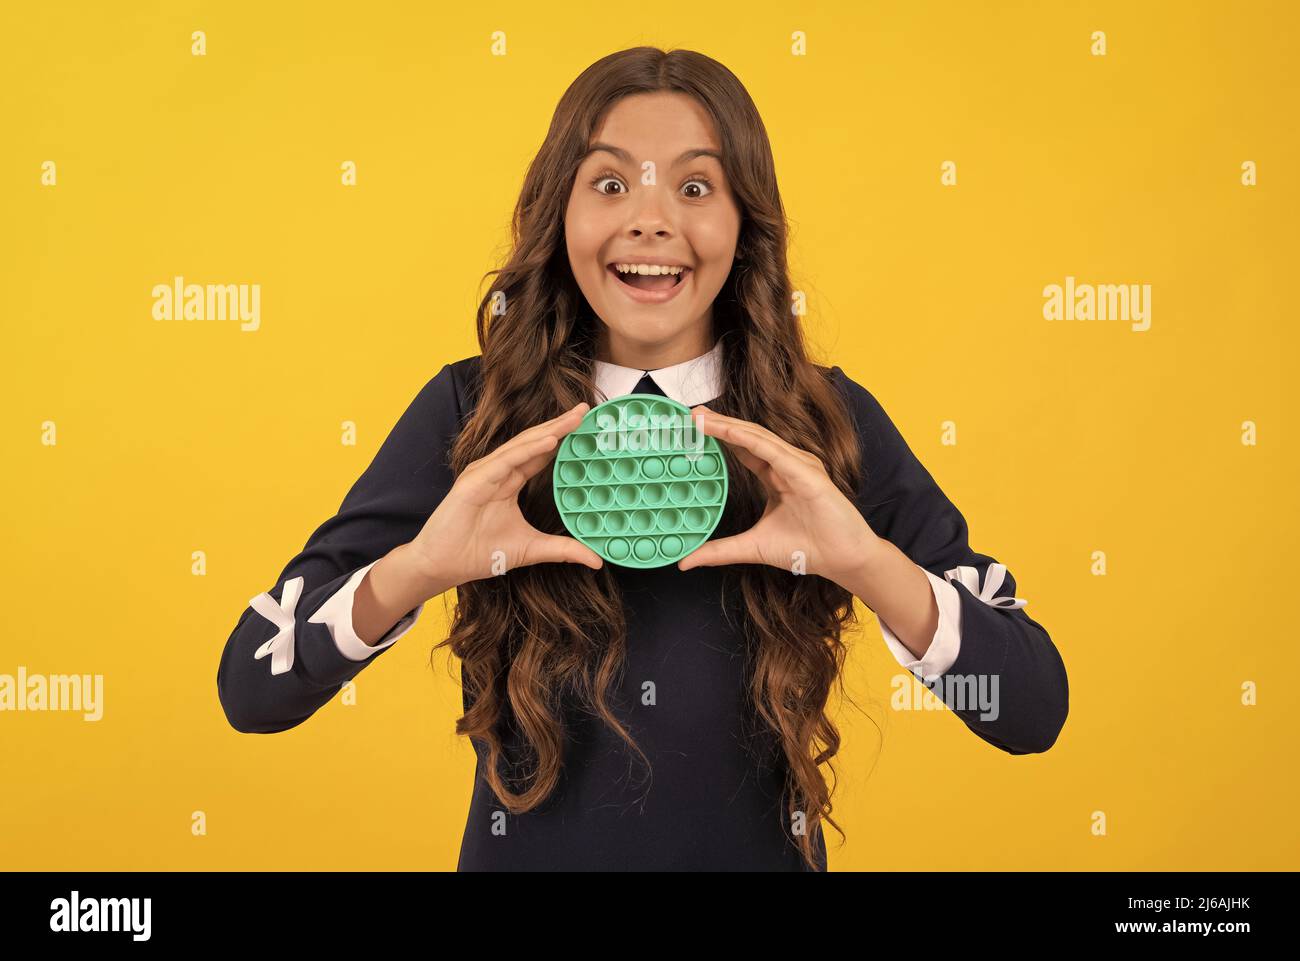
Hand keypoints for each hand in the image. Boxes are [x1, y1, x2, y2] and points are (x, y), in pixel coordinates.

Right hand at [410, 403, 603, 586]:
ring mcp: (484, 474)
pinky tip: (550, 441)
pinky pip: (505, 462)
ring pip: (521, 446)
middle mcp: (497, 472)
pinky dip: (528, 450)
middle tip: (585, 409)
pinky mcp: (473, 482)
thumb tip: (596, 560)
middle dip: (559, 425)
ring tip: (573, 419)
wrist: (443, 566)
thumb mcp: (531, 549)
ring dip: (548, 431)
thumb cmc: (478, 554)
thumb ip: (563, 550)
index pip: (539, 454)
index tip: (586, 427)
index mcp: (508, 482)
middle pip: (533, 442)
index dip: (562, 439)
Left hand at [677, 405, 878, 587]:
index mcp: (777, 476)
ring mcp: (799, 465)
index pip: (744, 448)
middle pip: (748, 436)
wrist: (843, 560)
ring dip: (728, 426)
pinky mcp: (807, 473)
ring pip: (757, 438)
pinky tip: (727, 431)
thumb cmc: (808, 549)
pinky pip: (773, 451)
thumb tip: (685, 562)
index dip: (720, 435)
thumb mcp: (752, 547)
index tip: (693, 426)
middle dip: (719, 423)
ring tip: (701, 418)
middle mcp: (788, 464)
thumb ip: (719, 551)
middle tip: (691, 413)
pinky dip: (748, 440)